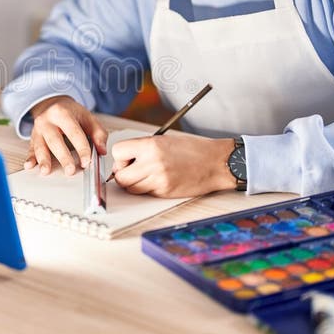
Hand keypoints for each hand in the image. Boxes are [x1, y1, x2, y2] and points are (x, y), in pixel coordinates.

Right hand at [22, 96, 107, 175]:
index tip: (87, 162)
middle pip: (55, 140)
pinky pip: (31, 148)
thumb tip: (102, 150)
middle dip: (63, 157)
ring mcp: (38, 129)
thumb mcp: (87, 117)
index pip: (74, 133)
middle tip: (70, 170)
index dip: (81, 148)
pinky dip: (30, 158)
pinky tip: (29, 165)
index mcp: (62, 113)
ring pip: (40, 145)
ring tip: (46, 171)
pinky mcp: (33, 137)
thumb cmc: (71, 113)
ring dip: (43, 160)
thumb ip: (98, 133)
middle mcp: (47, 120)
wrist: (53, 104)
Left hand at [110, 132, 237, 197]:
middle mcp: (152, 163)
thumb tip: (123, 159)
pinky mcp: (165, 192)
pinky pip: (145, 194)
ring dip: (133, 184)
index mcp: (151, 146)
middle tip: (132, 170)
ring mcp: (158, 180)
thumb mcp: (164, 140)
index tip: (127, 158)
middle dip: (123, 174)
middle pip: (120, 176)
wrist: (215, 163)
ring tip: (145, 175)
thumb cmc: (192, 149)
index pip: (118, 153)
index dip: (120, 157)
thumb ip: (142, 148)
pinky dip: (147, 189)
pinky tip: (158, 181)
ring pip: (130, 188)